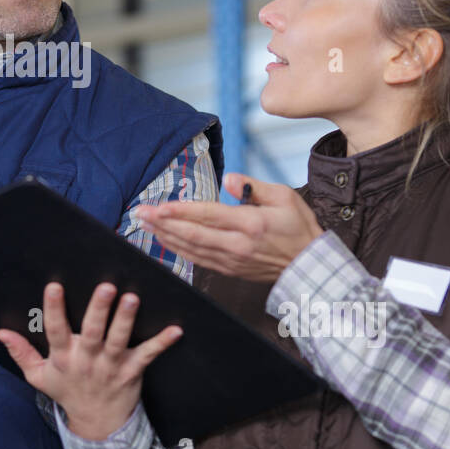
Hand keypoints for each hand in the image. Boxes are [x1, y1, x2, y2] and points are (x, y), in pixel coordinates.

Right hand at [0, 281, 180, 440]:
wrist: (97, 424)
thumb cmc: (67, 391)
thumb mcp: (39, 376)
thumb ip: (21, 353)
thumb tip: (1, 332)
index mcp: (64, 357)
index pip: (56, 330)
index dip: (54, 309)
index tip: (54, 286)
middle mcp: (88, 360)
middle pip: (93, 331)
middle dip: (99, 309)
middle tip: (106, 287)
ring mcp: (111, 366)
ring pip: (119, 339)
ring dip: (126, 319)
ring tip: (132, 298)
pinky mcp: (132, 371)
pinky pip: (148, 355)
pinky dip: (162, 343)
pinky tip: (176, 330)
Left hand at [136, 172, 325, 284]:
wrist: (308, 265)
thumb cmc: (298, 227)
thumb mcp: (284, 197)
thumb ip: (253, 186)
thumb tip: (228, 178)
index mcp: (250, 224)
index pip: (208, 216)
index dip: (181, 212)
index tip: (160, 207)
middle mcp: (237, 245)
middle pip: (192, 234)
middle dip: (163, 223)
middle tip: (140, 213)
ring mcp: (232, 260)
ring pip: (191, 249)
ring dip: (165, 236)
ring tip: (145, 224)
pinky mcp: (229, 270)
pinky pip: (198, 260)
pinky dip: (178, 250)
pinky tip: (164, 240)